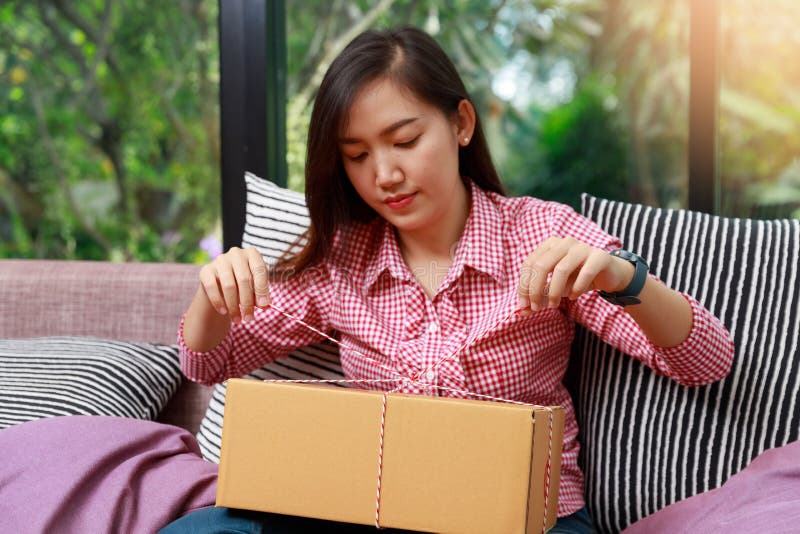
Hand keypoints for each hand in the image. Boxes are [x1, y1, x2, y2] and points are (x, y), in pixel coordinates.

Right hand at [198, 247, 269, 322]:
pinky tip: (224, 312)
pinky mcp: (206, 270)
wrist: (221, 284)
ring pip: (229, 286)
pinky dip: (218, 302)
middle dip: (247, 302)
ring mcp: (220, 260)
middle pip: (244, 279)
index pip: (259, 270)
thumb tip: (265, 305)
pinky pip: (212, 288)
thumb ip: (261, 295)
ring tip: (238, 319)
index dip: (262, 289)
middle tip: (249, 319)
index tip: (263, 306)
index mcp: (252, 254)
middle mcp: (236, 253)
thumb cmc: (244, 285)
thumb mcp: (255, 288)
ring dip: (234, 306)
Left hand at [517, 237, 634, 314]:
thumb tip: (521, 311)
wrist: (609, 275)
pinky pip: (585, 273)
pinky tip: (573, 296)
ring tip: (553, 305)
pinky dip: (576, 288)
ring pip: (561, 269)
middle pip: (541, 265)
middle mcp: (564, 242)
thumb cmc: (577, 279)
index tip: (524, 305)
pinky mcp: (599, 256)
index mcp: (549, 245)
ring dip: (554, 291)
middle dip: (535, 290)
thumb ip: (538, 296)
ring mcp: (582, 247)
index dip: (523, 285)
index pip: (529, 264)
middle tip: (536, 308)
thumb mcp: (555, 288)